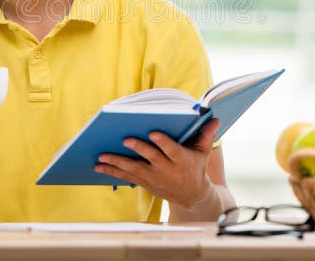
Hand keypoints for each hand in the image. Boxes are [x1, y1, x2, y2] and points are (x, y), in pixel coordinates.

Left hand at [94, 118, 220, 209]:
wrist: (191, 195)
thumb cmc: (195, 167)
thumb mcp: (203, 152)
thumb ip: (206, 135)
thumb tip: (215, 118)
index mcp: (182, 160)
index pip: (172, 150)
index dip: (163, 142)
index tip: (153, 133)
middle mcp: (167, 170)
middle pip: (151, 159)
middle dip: (138, 149)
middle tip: (125, 139)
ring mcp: (155, 178)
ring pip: (134, 170)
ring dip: (117, 163)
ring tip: (101, 156)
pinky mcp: (145, 183)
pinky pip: (127, 177)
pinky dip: (112, 172)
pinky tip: (99, 166)